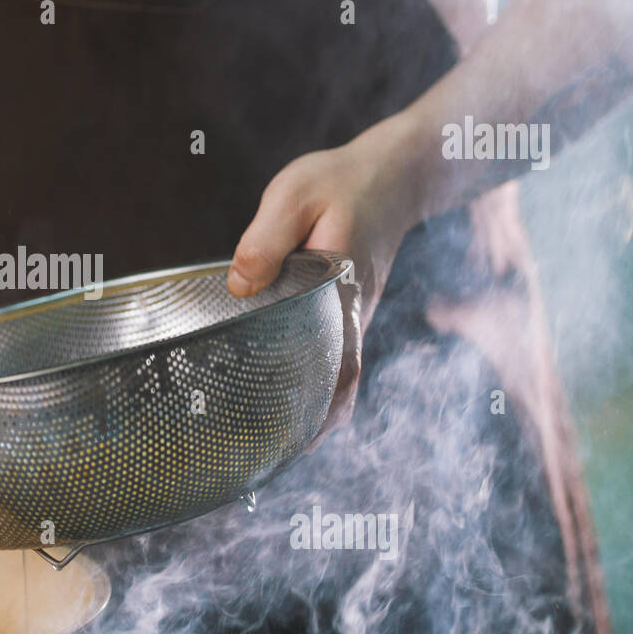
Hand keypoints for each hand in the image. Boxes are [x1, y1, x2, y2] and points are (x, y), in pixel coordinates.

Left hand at [227, 117, 420, 432]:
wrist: (394, 172)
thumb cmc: (341, 181)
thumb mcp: (294, 195)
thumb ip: (264, 240)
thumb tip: (238, 287)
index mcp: (344, 289)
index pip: (341, 365)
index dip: (324, 411)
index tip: (299, 445)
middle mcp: (354, 311)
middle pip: (341, 383)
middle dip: (312, 426)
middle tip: (267, 461)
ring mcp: (354, 312)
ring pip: (337, 371)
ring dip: (311, 406)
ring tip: (265, 438)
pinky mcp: (347, 306)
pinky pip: (331, 352)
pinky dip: (313, 378)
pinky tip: (278, 389)